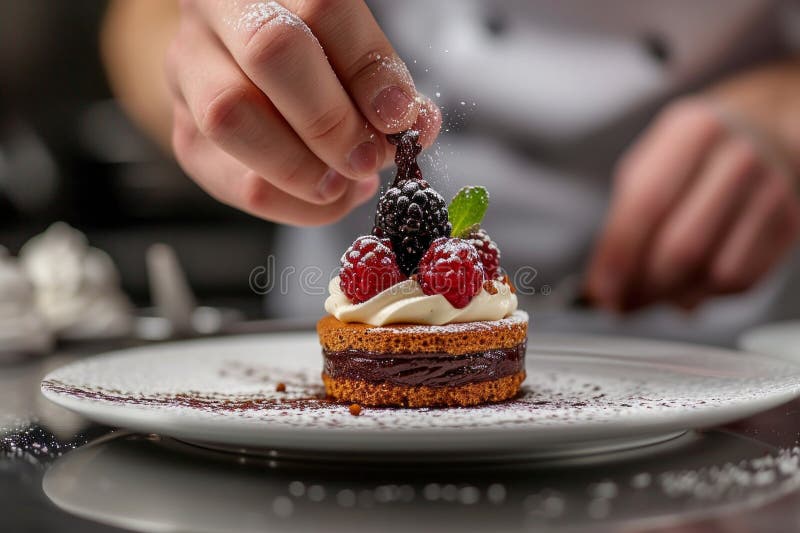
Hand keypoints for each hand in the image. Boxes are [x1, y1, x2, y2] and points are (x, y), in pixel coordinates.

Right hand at [165, 0, 440, 224]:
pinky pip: (231, 180)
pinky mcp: (184, 133)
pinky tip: (325, 197)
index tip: (399, 118)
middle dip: (332, 122)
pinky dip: (290, 203)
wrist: (240, 60)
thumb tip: (415, 123)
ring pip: (231, 120)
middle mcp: (216, 13)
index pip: (321, 9)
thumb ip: (380, 75)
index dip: (366, 70)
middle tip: (369, 158)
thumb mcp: (348, 43)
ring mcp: (188, 71)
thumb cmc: (310, 50)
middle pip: (269, 54)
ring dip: (304, 169)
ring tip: (347, 183)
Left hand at [586, 98, 799, 311]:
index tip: (602, 289)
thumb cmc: (694, 155)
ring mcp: (771, 192)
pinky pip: (742, 281)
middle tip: (621, 302)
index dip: (619, 256)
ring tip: (650, 295)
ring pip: (715, 273)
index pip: (647, 205)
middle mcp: (738, 159)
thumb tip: (604, 284)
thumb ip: (623, 220)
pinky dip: (706, 295)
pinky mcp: (789, 223)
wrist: (765, 130)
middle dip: (644, 287)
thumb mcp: (649, 165)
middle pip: (684, 247)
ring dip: (674, 297)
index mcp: (694, 133)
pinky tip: (687, 288)